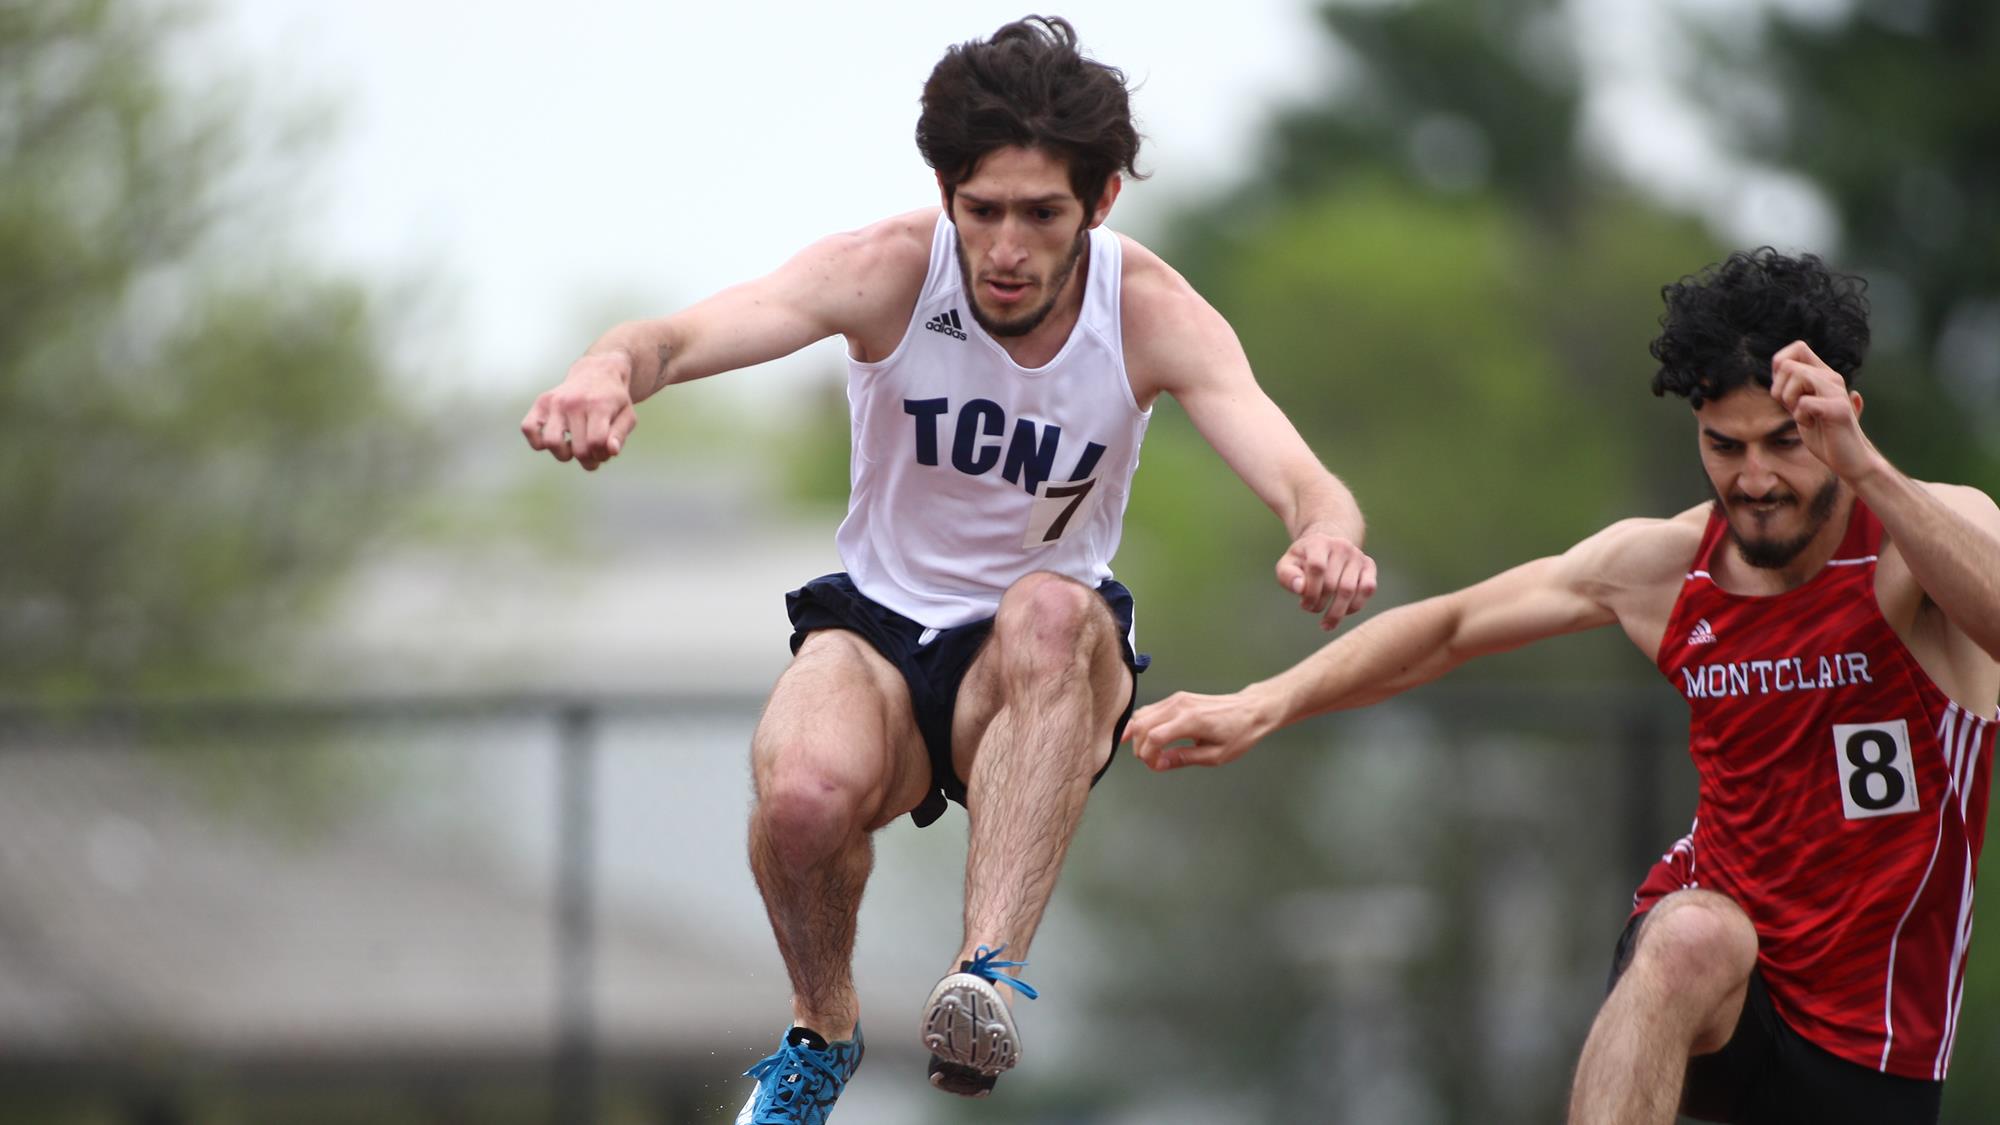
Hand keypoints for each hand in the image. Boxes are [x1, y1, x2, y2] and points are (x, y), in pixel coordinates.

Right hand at [521, 352, 639, 470]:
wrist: (597, 372)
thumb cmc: (614, 400)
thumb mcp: (627, 415)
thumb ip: (620, 435)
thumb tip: (611, 451)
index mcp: (599, 406)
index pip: (596, 443)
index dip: (601, 456)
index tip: (604, 452)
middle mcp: (575, 402)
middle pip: (578, 449)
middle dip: (588, 459)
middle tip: (592, 453)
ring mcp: (556, 401)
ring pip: (552, 442)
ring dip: (563, 455)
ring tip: (572, 447)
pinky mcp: (542, 402)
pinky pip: (528, 428)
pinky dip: (537, 442)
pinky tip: (554, 440)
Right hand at [1125, 688, 1277, 770]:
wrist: (1251, 710)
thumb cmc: (1239, 733)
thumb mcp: (1215, 755)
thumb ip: (1184, 759)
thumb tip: (1160, 764)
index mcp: (1190, 721)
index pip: (1154, 738)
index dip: (1149, 756)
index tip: (1157, 766)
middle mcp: (1180, 706)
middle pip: (1142, 725)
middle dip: (1140, 748)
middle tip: (1151, 762)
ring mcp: (1177, 699)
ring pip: (1142, 715)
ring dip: (1137, 735)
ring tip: (1145, 752)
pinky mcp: (1177, 698)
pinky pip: (1150, 709)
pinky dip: (1142, 724)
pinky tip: (1142, 736)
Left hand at [1276, 532, 1377, 629]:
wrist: (1325, 547)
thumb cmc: (1303, 561)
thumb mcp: (1287, 565)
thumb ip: (1288, 576)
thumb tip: (1299, 588)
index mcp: (1318, 542)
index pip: (1317, 568)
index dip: (1310, 592)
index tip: (1303, 605)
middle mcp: (1341, 546)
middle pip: (1332, 583)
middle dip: (1320, 604)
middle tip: (1311, 610)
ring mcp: (1357, 555)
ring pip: (1349, 590)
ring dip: (1336, 611)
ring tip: (1325, 622)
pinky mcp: (1369, 565)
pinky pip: (1368, 589)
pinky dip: (1355, 606)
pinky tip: (1344, 613)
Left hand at [1770, 340, 1877, 482]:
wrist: (1848, 460)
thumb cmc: (1823, 434)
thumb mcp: (1801, 406)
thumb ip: (1792, 388)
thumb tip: (1780, 365)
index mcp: (1823, 374)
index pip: (1798, 347)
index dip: (1780, 364)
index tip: (1784, 389)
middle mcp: (1832, 378)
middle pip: (1789, 365)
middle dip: (1779, 390)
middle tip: (1792, 408)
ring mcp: (1837, 392)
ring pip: (1797, 376)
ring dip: (1789, 400)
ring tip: (1803, 415)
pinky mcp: (1838, 409)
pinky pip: (1805, 402)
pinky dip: (1800, 416)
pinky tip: (1811, 424)